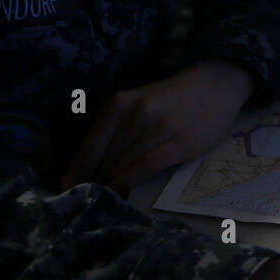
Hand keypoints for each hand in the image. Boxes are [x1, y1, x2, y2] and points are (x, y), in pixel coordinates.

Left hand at [60, 59, 254, 194]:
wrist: (214, 84)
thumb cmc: (170, 99)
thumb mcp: (136, 104)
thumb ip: (114, 130)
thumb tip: (87, 168)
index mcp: (119, 103)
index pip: (89, 147)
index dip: (75, 173)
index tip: (65, 191)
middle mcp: (135, 113)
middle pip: (104, 160)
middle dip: (94, 180)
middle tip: (90, 195)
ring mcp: (158, 128)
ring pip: (123, 165)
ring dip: (112, 184)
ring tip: (107, 195)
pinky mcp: (181, 143)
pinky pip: (146, 167)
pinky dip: (130, 181)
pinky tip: (123, 190)